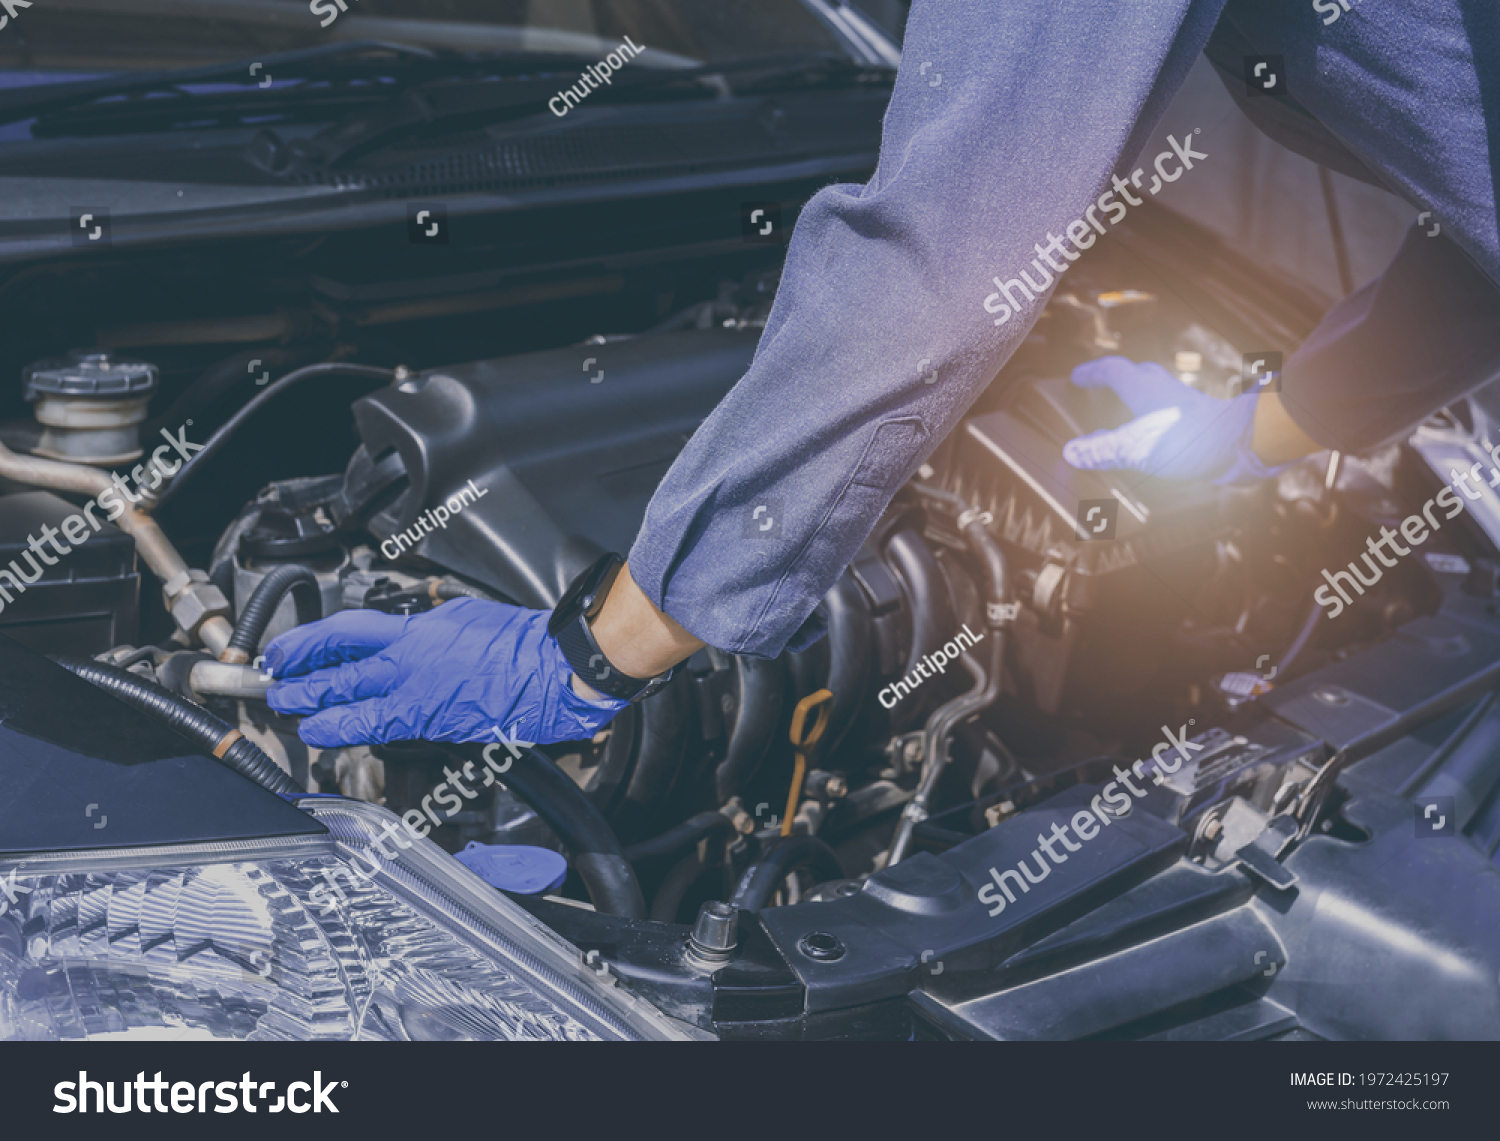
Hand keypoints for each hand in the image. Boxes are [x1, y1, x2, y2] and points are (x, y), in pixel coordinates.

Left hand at [264, 598, 626, 747]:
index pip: (341, 635)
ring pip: (351, 713)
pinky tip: (339, 735)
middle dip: (299, 685)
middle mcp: (408, 668)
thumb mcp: (460, 616)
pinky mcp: (435, 728)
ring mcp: (419, 702)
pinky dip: (355, 731)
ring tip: (298, 717)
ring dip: (318, 716)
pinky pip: (383, 730)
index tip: (285, 651)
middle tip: (277, 689)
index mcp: (414, 633)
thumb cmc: (520, 641)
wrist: (552, 671)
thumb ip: (423, 629)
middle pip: (336, 677)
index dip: (305, 645)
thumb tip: (402, 637)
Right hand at [1061, 356, 1284, 485]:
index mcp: (1144, 389)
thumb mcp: (1137, 448)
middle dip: (1116, 378)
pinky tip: (1155, 436)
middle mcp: (1164, 390)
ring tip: (1124, 413)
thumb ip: (1103, 450)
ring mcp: (1184, 403)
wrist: (1245, 442)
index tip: (1076, 378)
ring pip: (1155, 390)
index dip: (1091, 373)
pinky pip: (1170, 410)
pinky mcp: (1199, 420)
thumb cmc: (1191, 440)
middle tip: (1100, 388)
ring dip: (1138, 396)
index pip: (1111, 370)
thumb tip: (1071, 451)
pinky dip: (1155, 417)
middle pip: (1136, 374)